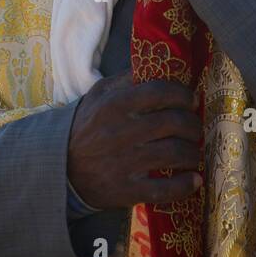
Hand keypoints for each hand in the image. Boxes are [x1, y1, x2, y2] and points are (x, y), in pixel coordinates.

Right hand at [67, 73, 202, 210]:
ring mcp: (124, 162)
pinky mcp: (125, 190)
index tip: (192, 101)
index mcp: (115, 104)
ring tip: (193, 152)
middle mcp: (121, 131)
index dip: (183, 95)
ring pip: (174, 154)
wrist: (60, 165)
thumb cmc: (85, 126)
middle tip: (195, 128)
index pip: (160, 92)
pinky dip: (184, 185)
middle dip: (193, 125)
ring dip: (192, 153)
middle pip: (173, 123)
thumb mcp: (98, 94)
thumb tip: (156, 67)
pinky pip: (163, 189)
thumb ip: (126, 80)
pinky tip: (193, 180)